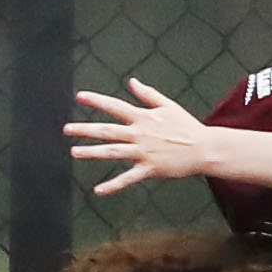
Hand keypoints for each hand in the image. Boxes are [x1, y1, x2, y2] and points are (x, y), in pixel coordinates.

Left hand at [64, 79, 206, 194]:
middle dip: (86, 129)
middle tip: (67, 129)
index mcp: (144, 118)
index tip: (79, 97)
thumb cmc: (187, 127)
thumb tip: (132, 81)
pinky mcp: (150, 169)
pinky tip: (98, 190)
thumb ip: (148, 94)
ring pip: (113, 151)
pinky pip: (128, 178)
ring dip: (93, 152)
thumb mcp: (168, 106)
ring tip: (75, 152)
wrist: (204, 148)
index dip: (97, 101)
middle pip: (108, 130)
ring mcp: (144, 152)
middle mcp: (140, 134)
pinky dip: (113, 185)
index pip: (115, 107)